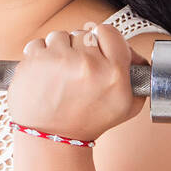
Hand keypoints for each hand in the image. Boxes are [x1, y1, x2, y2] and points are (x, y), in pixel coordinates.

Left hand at [5, 22, 146, 142]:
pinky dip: (39, 55)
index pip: (109, 32)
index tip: (96, 51)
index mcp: (113, 73)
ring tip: (59, 73)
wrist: (51, 138)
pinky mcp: (34, 61)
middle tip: (76, 70)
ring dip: (59, 50)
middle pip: (83, 33)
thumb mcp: (126, 106)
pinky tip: (44, 74)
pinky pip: (38, 43)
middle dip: (80, 48)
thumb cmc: (87, 122)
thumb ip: (137, 76)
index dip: (102, 40)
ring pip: (60, 36)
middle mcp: (87, 64)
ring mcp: (58, 60)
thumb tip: (134, 54)